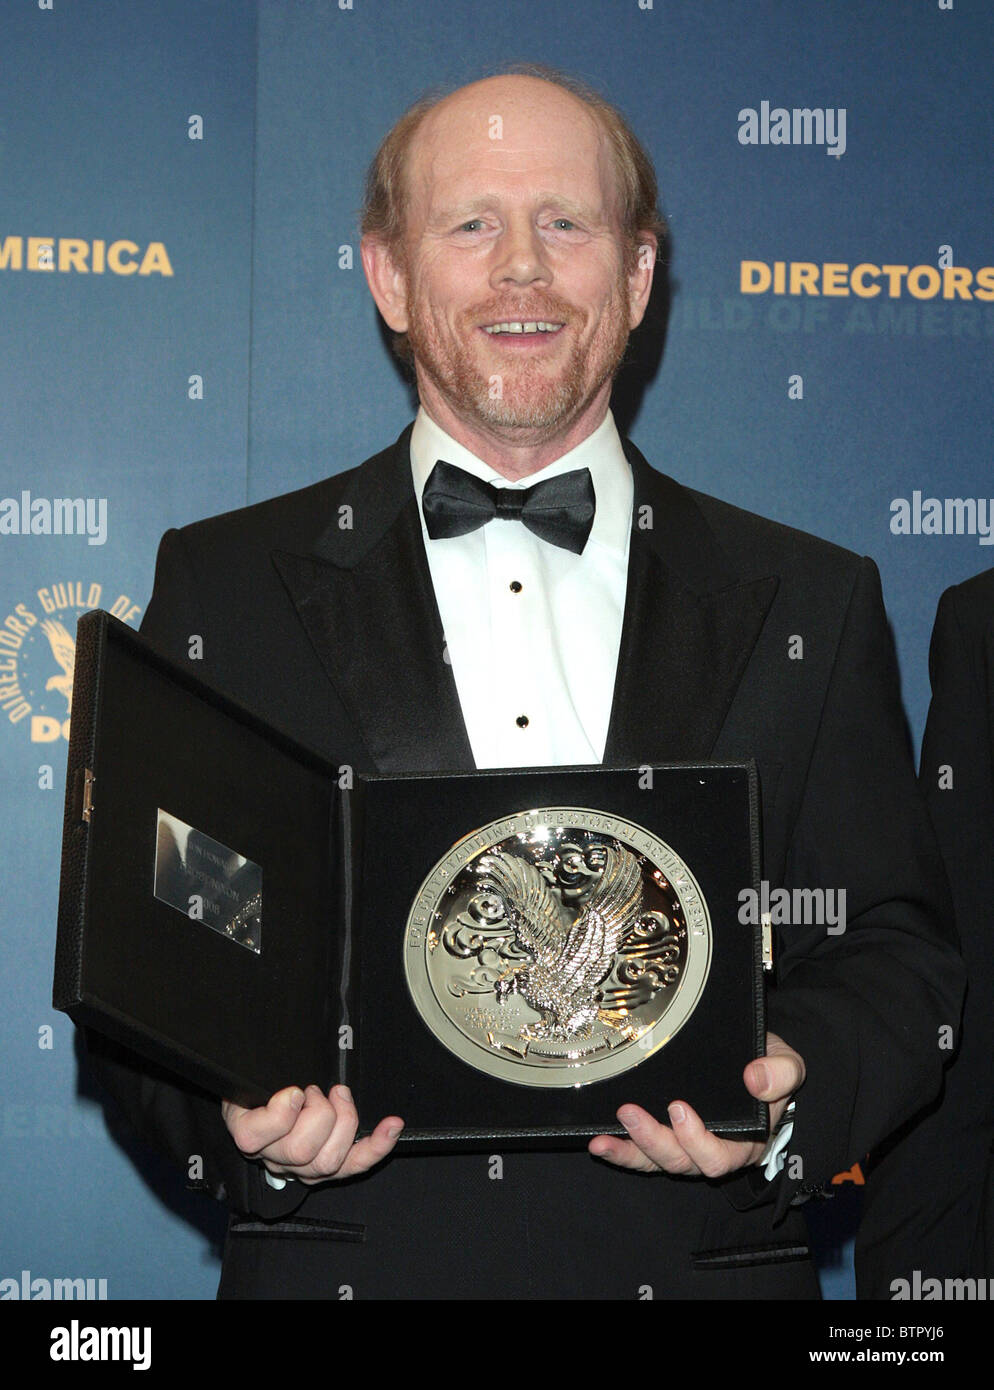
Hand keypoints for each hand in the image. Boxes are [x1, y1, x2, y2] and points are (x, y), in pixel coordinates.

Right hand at [222, 1084, 403, 1184]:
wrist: (270, 1099)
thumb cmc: (264, 1081)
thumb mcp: (254, 1069)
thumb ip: (261, 1069)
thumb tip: (283, 1070)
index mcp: (247, 1129)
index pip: (254, 1136)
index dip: (281, 1111)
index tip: (294, 1090)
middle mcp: (273, 1155)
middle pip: (299, 1151)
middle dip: (319, 1112)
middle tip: (317, 1091)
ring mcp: (302, 1167)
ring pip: (328, 1161)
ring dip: (343, 1122)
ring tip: (338, 1096)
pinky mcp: (330, 1169)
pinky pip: (356, 1164)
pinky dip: (378, 1145)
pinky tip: (391, 1125)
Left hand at [588, 1032, 804, 1177]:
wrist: (755, 1059)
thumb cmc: (768, 1065)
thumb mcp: (787, 1063)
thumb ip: (781, 1072)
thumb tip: (757, 1079)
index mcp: (745, 1141)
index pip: (719, 1156)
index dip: (696, 1140)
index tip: (678, 1108)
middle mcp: (711, 1150)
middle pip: (681, 1162)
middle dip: (653, 1140)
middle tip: (630, 1112)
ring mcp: (684, 1146)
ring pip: (656, 1161)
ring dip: (629, 1149)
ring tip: (604, 1137)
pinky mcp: (663, 1136)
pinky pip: (641, 1153)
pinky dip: (619, 1151)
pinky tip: (598, 1141)